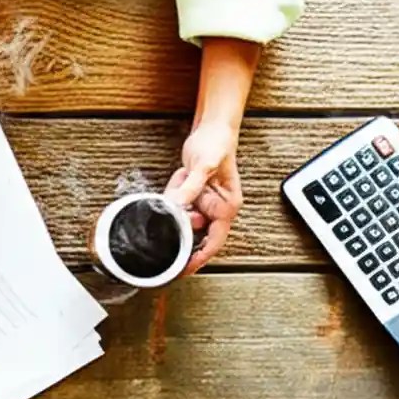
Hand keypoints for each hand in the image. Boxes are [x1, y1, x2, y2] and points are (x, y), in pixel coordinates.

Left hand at [165, 121, 243, 274]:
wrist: (212, 129)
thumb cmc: (218, 145)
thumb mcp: (203, 167)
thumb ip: (190, 188)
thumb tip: (176, 206)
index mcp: (226, 207)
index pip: (214, 242)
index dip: (199, 258)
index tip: (185, 270)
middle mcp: (216, 208)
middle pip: (193, 231)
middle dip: (180, 222)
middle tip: (171, 212)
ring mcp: (203, 202)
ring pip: (181, 215)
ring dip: (176, 198)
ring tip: (183, 178)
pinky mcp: (192, 194)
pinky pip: (176, 202)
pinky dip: (173, 190)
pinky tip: (181, 174)